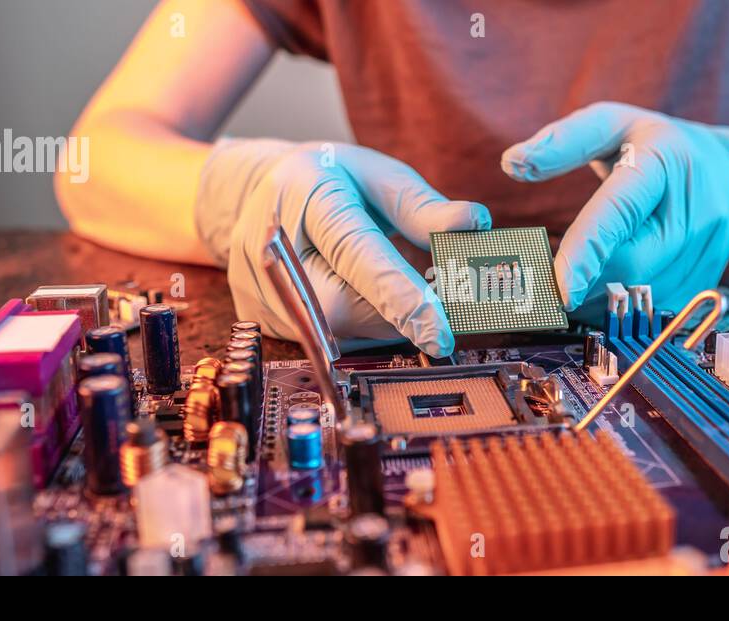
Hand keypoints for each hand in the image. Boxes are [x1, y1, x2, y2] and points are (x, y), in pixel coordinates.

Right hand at [215, 141, 490, 356]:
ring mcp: (267, 291)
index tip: (439, 333)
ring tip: (411, 294)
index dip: (402, 297)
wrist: (253, 196)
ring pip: (343, 331)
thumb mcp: (376, 175)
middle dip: (406, 313)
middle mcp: (278, 250)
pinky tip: (375, 303)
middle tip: (446, 301)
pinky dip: (365, 327)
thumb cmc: (326, 180)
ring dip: (389, 322)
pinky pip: (332, 339)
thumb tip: (475, 224)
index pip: (359, 256)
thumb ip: (423, 207)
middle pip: (348, 306)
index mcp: (308, 198)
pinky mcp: (271, 321)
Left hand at [501, 102, 728, 317]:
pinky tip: (609, 289)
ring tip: (579, 282)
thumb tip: (512, 163)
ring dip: (601, 298)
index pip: (620, 212)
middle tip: (550, 282)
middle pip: (631, 264)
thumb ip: (563, 140)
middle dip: (586, 279)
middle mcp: (693, 210)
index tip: (560, 287)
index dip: (587, 252)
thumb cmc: (660, 146)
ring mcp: (707, 250)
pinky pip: (657, 306)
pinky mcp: (707, 279)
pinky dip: (625, 305)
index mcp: (663, 164)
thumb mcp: (615, 123)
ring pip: (643, 294)